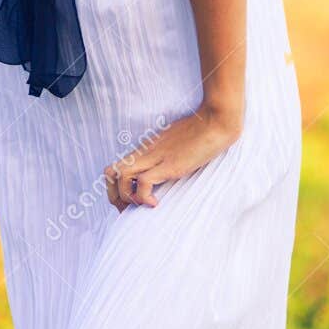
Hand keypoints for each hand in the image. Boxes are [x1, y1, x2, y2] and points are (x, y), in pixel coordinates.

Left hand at [103, 103, 241, 211]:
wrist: (217, 119)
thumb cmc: (204, 128)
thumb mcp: (179, 138)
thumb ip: (168, 149)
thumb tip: (171, 161)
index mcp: (148, 146)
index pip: (118, 166)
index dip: (116, 188)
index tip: (129, 202)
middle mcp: (147, 151)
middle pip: (111, 172)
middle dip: (114, 195)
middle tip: (129, 209)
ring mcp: (157, 157)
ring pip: (122, 176)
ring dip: (126, 197)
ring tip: (142, 205)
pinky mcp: (169, 165)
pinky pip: (144, 182)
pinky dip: (144, 197)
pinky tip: (156, 203)